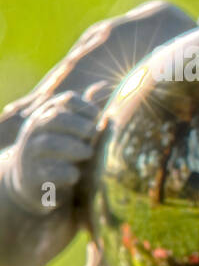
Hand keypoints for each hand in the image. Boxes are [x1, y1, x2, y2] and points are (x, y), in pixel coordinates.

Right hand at [3, 82, 111, 214]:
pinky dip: (69, 173)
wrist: (27, 180)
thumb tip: (103, 85)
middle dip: (81, 127)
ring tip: (86, 154)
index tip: (97, 119)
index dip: (88, 108)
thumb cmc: (59, 149)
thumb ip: (86, 112)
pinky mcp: (32, 176)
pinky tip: (75, 174)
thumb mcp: (70, 129)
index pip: (68, 99)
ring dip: (77, 149)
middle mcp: (35, 129)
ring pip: (52, 143)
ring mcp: (31, 151)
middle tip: (92, 137)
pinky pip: (52, 171)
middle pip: (57, 118)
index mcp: (47, 114)